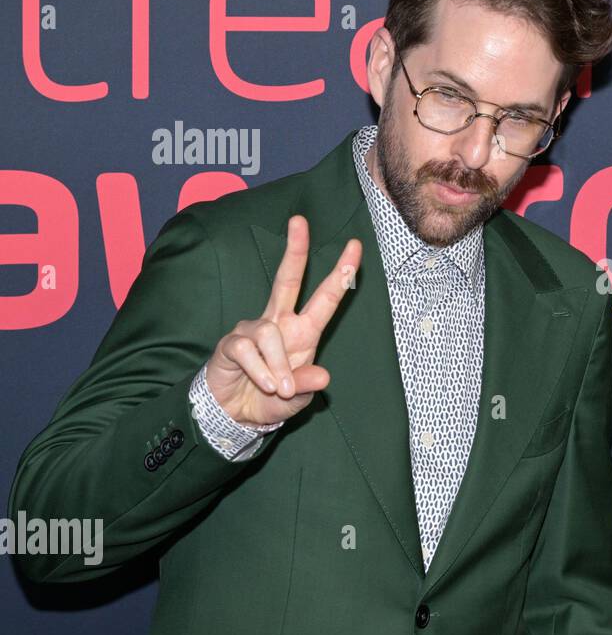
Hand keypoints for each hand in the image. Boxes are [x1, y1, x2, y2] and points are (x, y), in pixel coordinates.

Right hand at [205, 215, 361, 425]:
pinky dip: (259, 371)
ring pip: (270, 335)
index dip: (341, 275)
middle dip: (295, 250)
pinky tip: (261, 384)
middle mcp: (279, 323)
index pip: (325, 298)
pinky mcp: (232, 342)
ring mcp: (254, 329)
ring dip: (277, 367)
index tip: (356, 247)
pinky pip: (248, 351)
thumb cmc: (271, 398)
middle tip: (300, 221)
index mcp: (303, 332)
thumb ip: (306, 387)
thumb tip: (322, 377)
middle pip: (287, 279)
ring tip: (278, 389)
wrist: (235, 413)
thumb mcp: (296, 399)